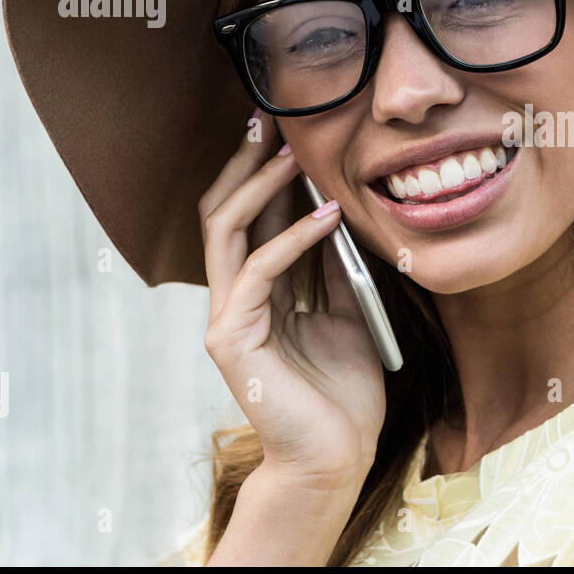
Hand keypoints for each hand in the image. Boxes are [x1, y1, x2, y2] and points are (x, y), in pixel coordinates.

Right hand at [198, 111, 385, 487]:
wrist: (338, 455)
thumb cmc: (343, 392)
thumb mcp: (349, 312)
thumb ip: (336, 267)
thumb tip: (342, 210)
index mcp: (259, 292)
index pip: (252, 216)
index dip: (267, 171)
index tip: (288, 128)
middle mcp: (234, 298)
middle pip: (224, 211)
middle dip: (246, 162)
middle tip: (269, 117)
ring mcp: (227, 317)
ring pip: (226, 230)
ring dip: (261, 185)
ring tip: (292, 151)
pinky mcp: (231, 338)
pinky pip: (258, 271)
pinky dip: (292, 237)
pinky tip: (326, 213)